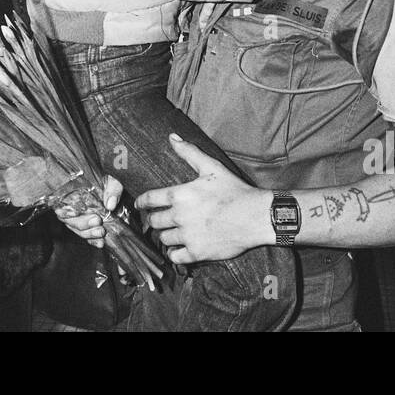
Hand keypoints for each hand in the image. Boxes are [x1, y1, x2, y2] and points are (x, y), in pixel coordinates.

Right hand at [53, 175, 122, 248]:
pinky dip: (93, 241)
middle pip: (70, 221)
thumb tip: (110, 205)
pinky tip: (100, 243)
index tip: (77, 213)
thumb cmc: (107, 183)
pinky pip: (86, 238)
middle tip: (97, 220)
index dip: (67, 212)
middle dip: (84, 223)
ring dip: (89, 234)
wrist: (111, 190)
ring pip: (78, 231)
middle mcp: (71, 208)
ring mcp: (78, 220)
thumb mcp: (111, 181)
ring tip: (101, 232)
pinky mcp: (86, 229)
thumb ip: (112, 190)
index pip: (63, 206)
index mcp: (71, 194)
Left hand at [135, 135, 270, 264]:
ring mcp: (187, 236)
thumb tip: (172, 137)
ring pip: (163, 239)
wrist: (255, 216)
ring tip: (172, 232)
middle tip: (159, 219)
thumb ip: (189, 152)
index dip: (141, 202)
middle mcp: (179, 216)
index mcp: (179, 195)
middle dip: (154, 219)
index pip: (149, 200)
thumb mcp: (211, 167)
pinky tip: (180, 248)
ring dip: (165, 235)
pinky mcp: (197, 252)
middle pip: (154, 221)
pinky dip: (175, 253)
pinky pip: (175, 256)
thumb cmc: (234, 190)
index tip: (139, 205)